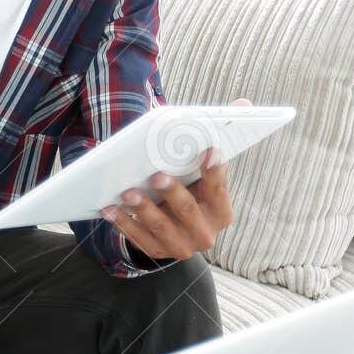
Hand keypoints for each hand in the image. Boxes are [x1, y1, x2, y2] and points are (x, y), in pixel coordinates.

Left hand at [99, 98, 250, 261]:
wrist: (177, 230)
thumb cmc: (191, 191)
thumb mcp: (202, 172)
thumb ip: (218, 139)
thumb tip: (244, 103)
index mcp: (221, 211)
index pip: (220, 188)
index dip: (215, 170)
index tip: (209, 150)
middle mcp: (205, 232)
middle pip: (188, 210)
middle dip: (172, 192)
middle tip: (156, 175)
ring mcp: (181, 245)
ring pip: (161, 226)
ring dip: (143, 209)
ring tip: (127, 192)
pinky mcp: (157, 251)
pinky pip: (138, 238)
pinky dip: (123, 222)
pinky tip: (109, 208)